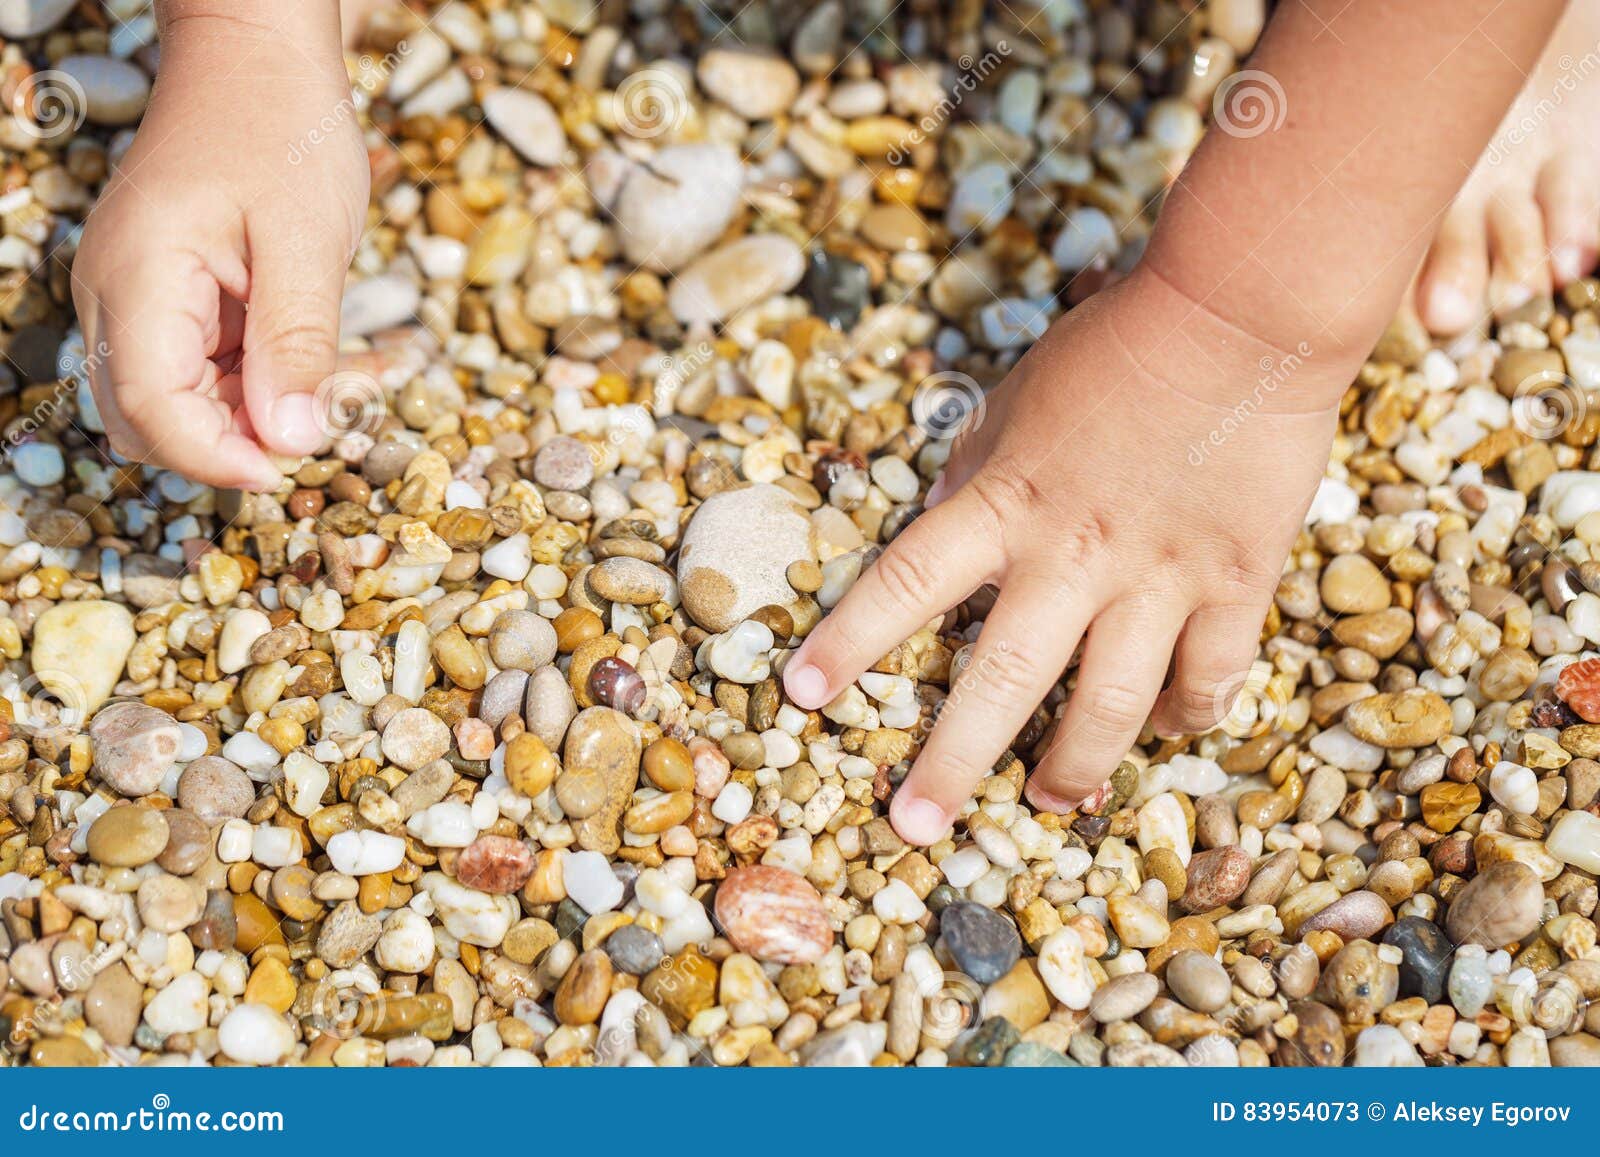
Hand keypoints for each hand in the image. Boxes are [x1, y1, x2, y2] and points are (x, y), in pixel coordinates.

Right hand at [71, 12, 366, 490]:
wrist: (257, 59)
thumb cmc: (283, 131)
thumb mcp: (306, 244)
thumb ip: (296, 346)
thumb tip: (290, 443)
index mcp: (139, 279)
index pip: (150, 410)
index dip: (216, 458)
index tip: (287, 470)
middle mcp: (117, 296)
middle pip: (152, 421)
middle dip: (236, 443)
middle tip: (324, 422)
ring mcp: (138, 299)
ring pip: (183, 404)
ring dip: (261, 415)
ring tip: (347, 383)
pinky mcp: (172, 300)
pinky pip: (208, 371)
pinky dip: (267, 383)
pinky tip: (335, 365)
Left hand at [783, 268, 1357, 843]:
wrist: (1241, 314)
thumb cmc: (1114, 348)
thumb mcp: (1013, 400)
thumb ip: (972, 474)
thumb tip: (934, 526)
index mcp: (1006, 503)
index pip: (905, 584)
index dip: (849, 644)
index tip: (801, 696)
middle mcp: (1072, 554)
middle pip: (1000, 681)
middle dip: (950, 765)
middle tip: (914, 828)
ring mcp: (1158, 575)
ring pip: (1110, 705)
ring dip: (1073, 768)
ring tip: (1049, 805)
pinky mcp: (1236, 580)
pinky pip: (1210, 676)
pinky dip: (1186, 714)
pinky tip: (1167, 729)